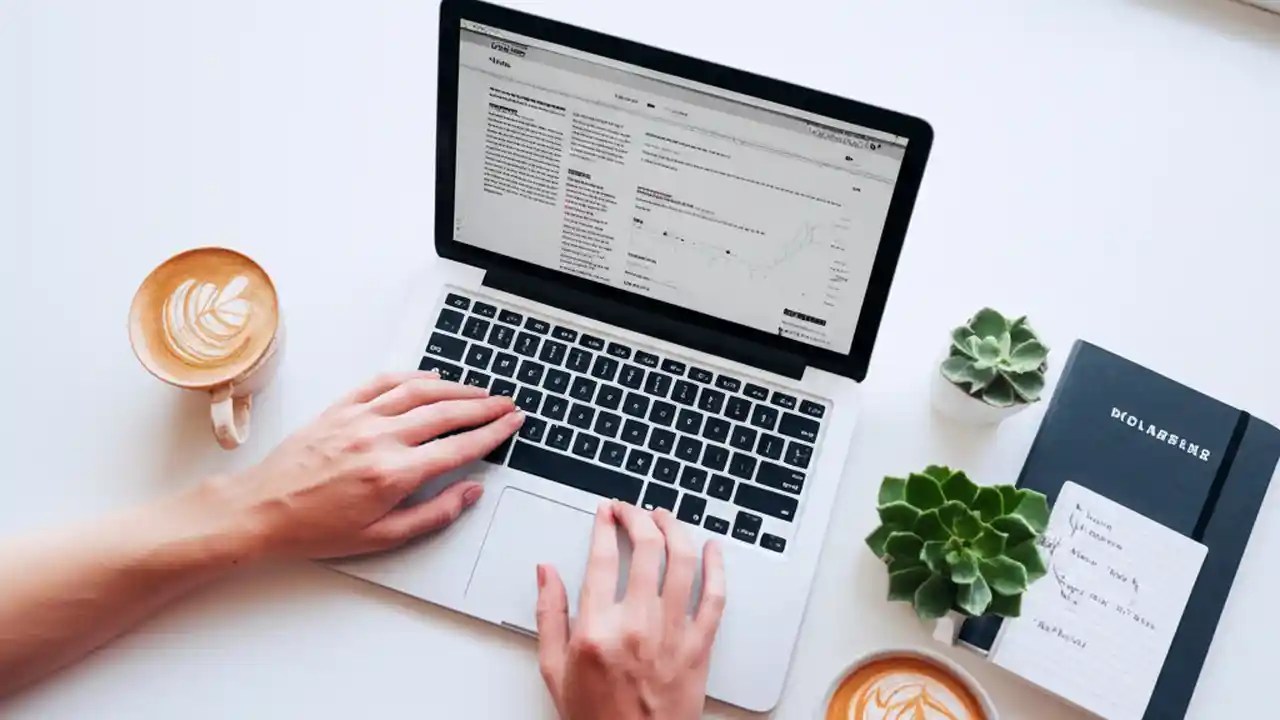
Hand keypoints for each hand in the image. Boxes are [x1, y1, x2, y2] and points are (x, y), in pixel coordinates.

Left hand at [195, 371, 522, 559]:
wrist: (260, 511)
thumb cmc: (315, 530)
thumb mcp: (381, 538)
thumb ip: (433, 514)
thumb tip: (469, 493)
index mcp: (394, 474)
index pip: (459, 447)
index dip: (492, 433)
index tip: (512, 424)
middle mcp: (379, 439)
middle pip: (446, 413)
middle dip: (483, 407)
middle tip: (506, 404)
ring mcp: (358, 419)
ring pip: (419, 392)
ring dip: (455, 389)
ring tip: (478, 392)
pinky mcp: (339, 409)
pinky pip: (382, 383)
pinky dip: (411, 377)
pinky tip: (429, 378)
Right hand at [535, 502, 725, 719]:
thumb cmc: (595, 717)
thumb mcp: (554, 669)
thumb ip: (549, 615)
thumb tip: (546, 572)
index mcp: (597, 629)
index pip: (602, 558)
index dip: (604, 526)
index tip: (605, 513)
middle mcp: (637, 625)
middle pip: (646, 548)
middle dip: (638, 516)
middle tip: (631, 510)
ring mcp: (673, 633)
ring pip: (682, 561)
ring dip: (674, 529)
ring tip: (664, 517)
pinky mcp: (699, 646)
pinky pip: (715, 596)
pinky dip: (716, 566)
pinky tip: (712, 548)